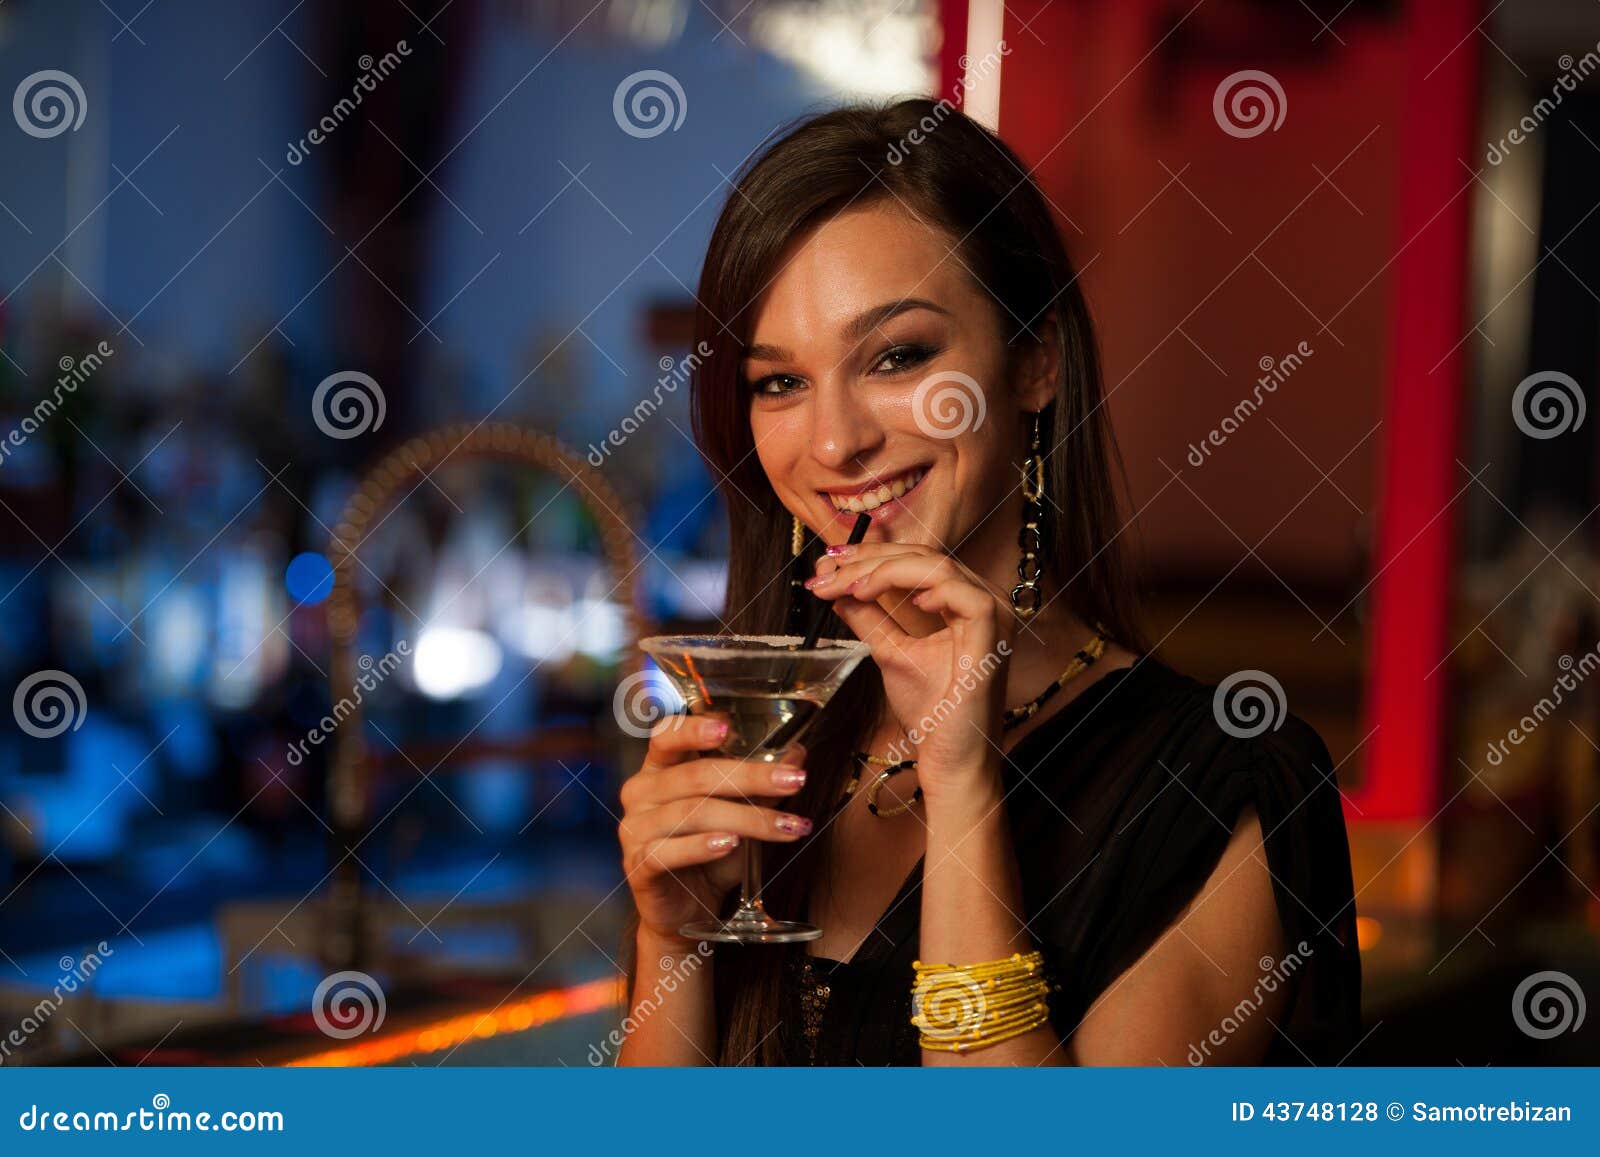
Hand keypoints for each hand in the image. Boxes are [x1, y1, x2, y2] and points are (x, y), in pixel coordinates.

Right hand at [617, 713, 810, 946]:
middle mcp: (641, 792)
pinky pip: (667, 851)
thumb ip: (761, 787)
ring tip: (787, 826)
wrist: (685, 913)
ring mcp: (635, 829)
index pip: (667, 735)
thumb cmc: (710, 856)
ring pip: (692, 813)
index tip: (728, 727)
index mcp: (659, 769)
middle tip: (794, 780)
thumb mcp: (740, 816)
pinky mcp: (637, 866)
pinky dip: (701, 846)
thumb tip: (797, 754)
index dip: (694, 729)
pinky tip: (731, 844)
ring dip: (747, 818)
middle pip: (695, 775)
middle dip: (752, 776)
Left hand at [805, 542, 1013, 795]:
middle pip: (924, 556)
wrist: (952, 761)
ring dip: (887, 571)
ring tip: (851, 587)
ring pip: (940, 567)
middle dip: (870, 559)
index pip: (916, 560)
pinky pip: (965, 596)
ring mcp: (994, 617)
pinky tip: (900, 601)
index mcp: (961, 602)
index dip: (871, 555)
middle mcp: (982, 601)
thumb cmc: (931, 713)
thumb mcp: (889, 653)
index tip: (829, 564)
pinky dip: (929, 589)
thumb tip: (837, 589)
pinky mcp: (993, 638)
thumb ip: (868, 618)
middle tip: (829, 572)